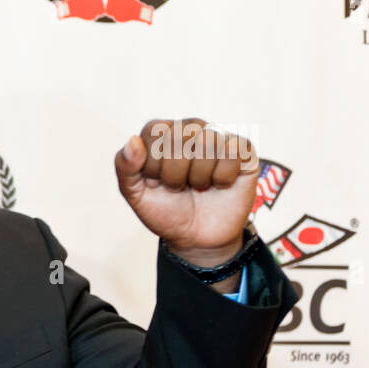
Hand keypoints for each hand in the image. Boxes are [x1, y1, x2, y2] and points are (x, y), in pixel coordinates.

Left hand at [115, 118, 258, 268]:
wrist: (197, 238)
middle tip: (178, 187)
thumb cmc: (166, 212)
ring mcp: (217, 137)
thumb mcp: (136, 195)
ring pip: (208, 142)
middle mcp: (190, 129)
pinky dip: (222, 177)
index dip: (153, 164)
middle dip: (174, 173)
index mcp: (162, 134)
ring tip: (198, 186)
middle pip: (181, 135)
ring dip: (199, 176)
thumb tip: (133, 141)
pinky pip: (233, 151)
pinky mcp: (242, 150)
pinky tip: (220, 184)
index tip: (155, 182)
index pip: (154, 131)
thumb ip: (125, 168)